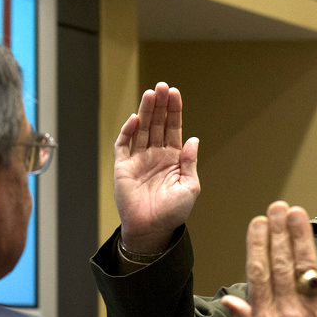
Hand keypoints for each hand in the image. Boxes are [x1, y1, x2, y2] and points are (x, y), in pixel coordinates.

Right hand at [114, 82, 199, 253]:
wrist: (152, 230)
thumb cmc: (173, 213)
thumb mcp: (190, 187)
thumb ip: (190, 162)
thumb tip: (193, 139)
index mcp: (173, 158)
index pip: (173, 128)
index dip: (174, 110)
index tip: (175, 93)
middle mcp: (155, 155)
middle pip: (157, 123)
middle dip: (160, 105)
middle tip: (161, 86)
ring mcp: (138, 159)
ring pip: (141, 129)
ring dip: (145, 111)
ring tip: (150, 94)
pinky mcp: (123, 167)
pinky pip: (124, 145)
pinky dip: (128, 131)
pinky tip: (135, 119)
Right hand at [221, 202, 316, 316]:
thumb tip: (231, 301)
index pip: (256, 271)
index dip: (257, 243)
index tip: (258, 224)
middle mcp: (285, 311)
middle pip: (278, 262)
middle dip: (278, 230)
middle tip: (279, 207)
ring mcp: (312, 313)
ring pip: (303, 265)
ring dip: (300, 234)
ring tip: (298, 212)